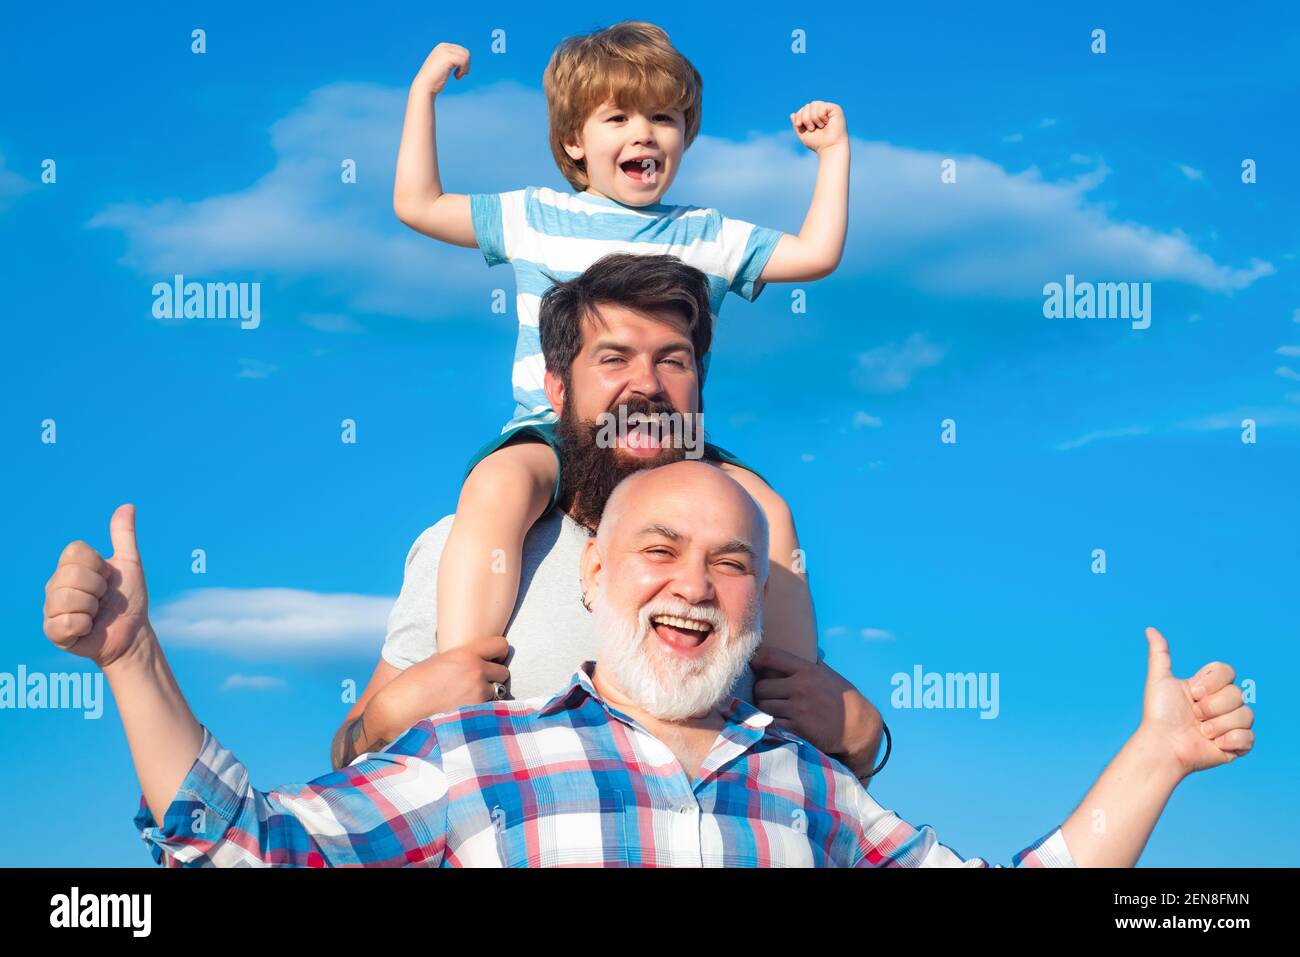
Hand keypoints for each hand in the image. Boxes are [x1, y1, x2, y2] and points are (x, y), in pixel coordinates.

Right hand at [43, 504, 151, 668]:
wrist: (133, 632)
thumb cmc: (128, 599)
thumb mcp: (130, 564)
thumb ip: (124, 536)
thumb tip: (128, 505)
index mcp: (71, 567)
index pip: (75, 553)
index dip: (99, 566)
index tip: (107, 578)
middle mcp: (55, 585)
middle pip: (72, 575)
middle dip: (98, 588)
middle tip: (102, 598)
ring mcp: (52, 608)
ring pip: (68, 599)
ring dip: (92, 608)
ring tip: (95, 613)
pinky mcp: (53, 631)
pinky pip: (65, 623)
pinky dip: (84, 626)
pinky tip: (87, 628)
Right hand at [367, 635, 510, 740]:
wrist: (401, 710)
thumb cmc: (412, 684)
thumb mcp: (436, 661)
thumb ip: (458, 659)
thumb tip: (470, 659)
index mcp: (466, 654)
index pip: (501, 645)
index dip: (498, 652)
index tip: (492, 658)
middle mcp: (476, 673)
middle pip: (503, 671)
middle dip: (493, 676)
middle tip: (478, 682)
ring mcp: (478, 695)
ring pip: (497, 692)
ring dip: (487, 694)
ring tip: (468, 698)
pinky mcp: (475, 714)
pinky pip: (489, 709)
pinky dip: (482, 710)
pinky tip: (465, 711)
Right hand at [413, 42, 470, 95]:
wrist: (424, 85)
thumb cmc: (434, 80)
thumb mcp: (443, 66)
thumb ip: (451, 60)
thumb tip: (466, 57)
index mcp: (442, 47)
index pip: (461, 50)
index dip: (464, 62)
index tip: (458, 72)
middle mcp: (444, 46)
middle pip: (465, 52)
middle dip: (466, 65)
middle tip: (459, 75)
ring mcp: (445, 51)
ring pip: (466, 56)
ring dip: (465, 68)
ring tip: (458, 76)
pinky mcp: (448, 57)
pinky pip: (463, 61)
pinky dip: (463, 70)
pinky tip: (457, 77)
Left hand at [751, 646, 882, 777]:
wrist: (858, 726)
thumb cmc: (842, 698)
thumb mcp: (828, 674)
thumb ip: (811, 662)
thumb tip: (801, 645)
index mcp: (807, 670)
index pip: (771, 657)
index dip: (755, 659)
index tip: (752, 664)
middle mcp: (801, 687)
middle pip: (761, 686)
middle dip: (760, 692)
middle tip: (765, 696)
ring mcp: (799, 709)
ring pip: (763, 706)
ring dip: (763, 709)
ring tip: (771, 709)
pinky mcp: (798, 728)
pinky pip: (771, 724)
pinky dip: (769, 724)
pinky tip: (775, 723)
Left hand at [789, 100, 847, 153]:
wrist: (830, 148)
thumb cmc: (818, 143)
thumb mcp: (803, 133)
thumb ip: (797, 124)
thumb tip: (792, 114)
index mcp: (815, 116)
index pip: (803, 109)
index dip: (798, 115)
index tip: (799, 125)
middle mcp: (822, 111)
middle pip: (807, 106)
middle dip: (805, 117)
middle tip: (811, 129)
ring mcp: (829, 109)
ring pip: (814, 104)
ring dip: (813, 117)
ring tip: (820, 126)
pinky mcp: (835, 108)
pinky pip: (822, 106)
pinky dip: (820, 116)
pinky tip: (826, 123)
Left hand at [1138, 626, 1254, 776]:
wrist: (1163, 745)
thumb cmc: (1158, 714)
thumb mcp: (1159, 680)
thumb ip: (1160, 654)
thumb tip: (1150, 629)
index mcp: (1209, 687)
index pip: (1227, 671)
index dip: (1211, 682)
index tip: (1192, 692)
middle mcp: (1223, 704)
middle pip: (1237, 693)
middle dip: (1211, 706)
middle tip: (1194, 715)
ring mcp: (1231, 724)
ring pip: (1246, 714)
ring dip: (1218, 724)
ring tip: (1200, 730)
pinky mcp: (1237, 745)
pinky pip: (1249, 737)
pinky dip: (1230, 740)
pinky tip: (1213, 743)